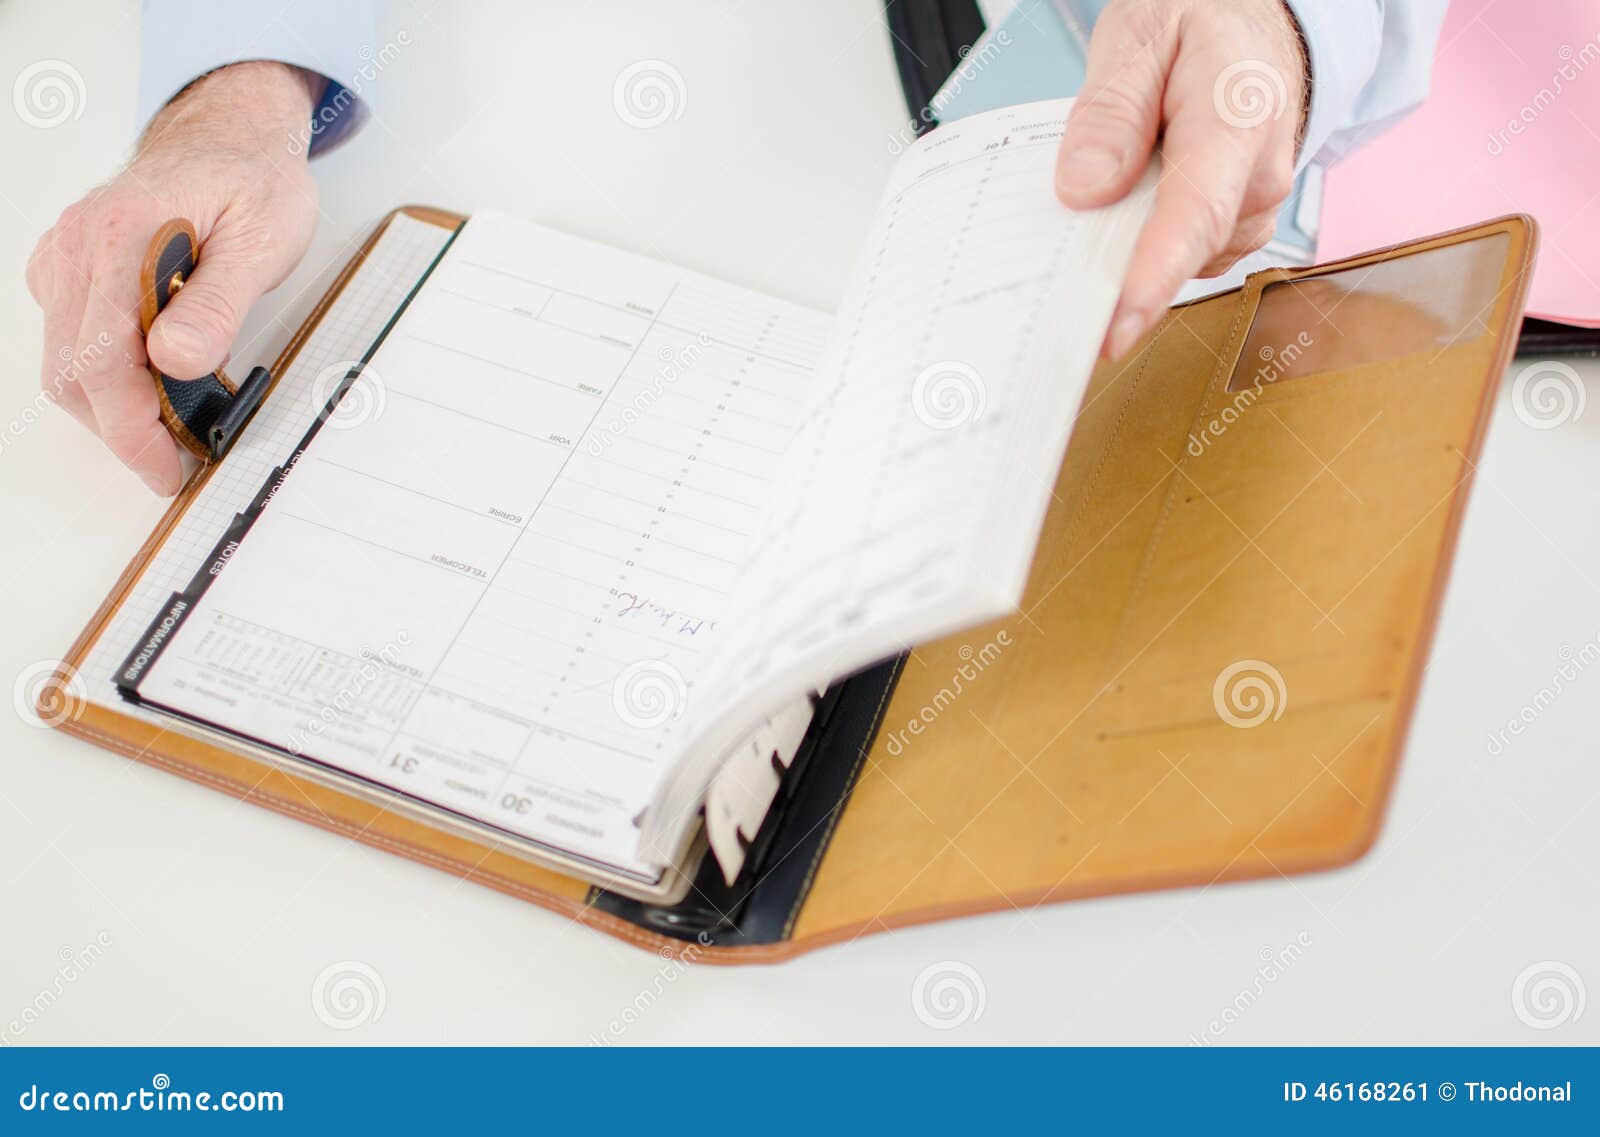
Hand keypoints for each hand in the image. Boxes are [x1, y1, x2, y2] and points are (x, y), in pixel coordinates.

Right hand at [26, 62, 322, 493]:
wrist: (230, 137)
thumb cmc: (252, 182)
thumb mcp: (261, 243)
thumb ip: (217, 304)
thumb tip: (175, 360)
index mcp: (120, 236)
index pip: (102, 360)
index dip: (131, 429)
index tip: (166, 467)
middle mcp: (78, 246)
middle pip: (73, 372)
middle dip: (123, 430)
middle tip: (180, 459)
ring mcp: (67, 257)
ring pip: (66, 363)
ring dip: (114, 408)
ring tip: (176, 425)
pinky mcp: (71, 270)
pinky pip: (72, 340)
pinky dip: (107, 377)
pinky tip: (155, 383)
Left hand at [1055, 0, 1309, 358]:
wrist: (1255, 25)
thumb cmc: (1201, 22)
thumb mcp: (1140, 35)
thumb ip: (1111, 111)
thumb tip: (1085, 189)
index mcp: (1237, 116)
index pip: (1195, 213)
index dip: (1153, 278)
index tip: (1116, 325)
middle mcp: (1259, 174)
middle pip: (1181, 251)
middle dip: (1118, 274)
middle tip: (1054, 283)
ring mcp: (1253, 207)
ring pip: (1179, 258)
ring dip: (1129, 248)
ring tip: (1101, 201)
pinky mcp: (1236, 227)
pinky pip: (1182, 254)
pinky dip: (1143, 243)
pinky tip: (1126, 208)